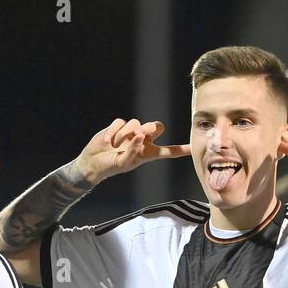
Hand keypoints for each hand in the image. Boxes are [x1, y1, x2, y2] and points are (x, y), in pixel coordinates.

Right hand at [74, 119, 189, 184]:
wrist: (93, 162)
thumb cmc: (111, 166)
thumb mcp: (124, 163)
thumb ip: (133, 150)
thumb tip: (139, 135)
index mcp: (148, 153)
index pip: (168, 151)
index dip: (180, 150)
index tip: (193, 149)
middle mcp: (142, 141)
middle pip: (157, 127)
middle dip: (150, 128)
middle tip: (139, 134)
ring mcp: (131, 132)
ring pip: (136, 123)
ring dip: (125, 133)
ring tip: (116, 144)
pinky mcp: (119, 126)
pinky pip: (121, 122)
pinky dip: (114, 131)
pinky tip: (108, 141)